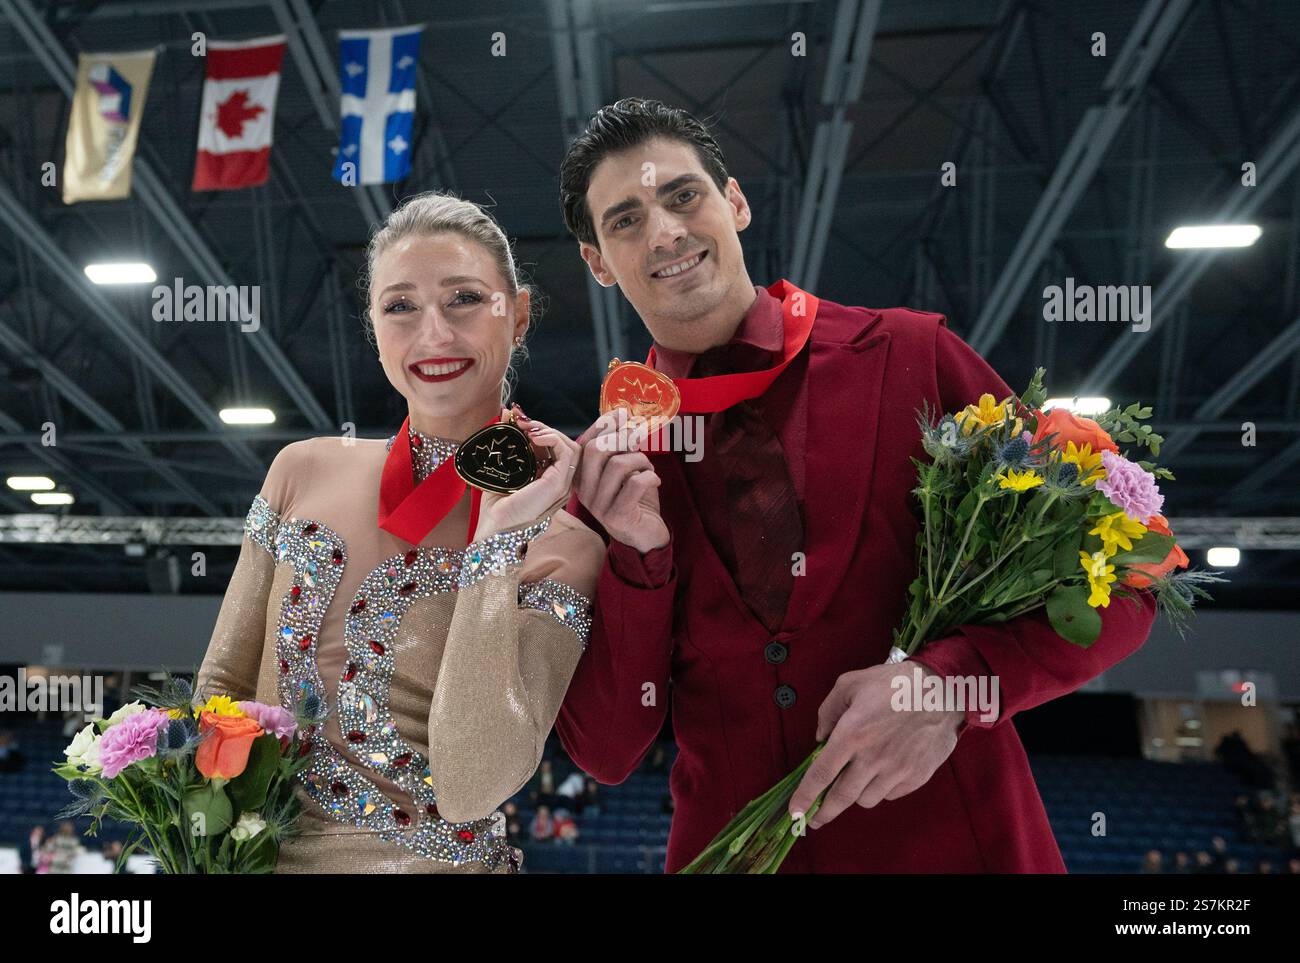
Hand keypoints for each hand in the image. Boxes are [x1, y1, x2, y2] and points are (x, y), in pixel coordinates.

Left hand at [472, 408, 580, 539]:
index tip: (520, 422)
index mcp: (548, 480)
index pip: (556, 448)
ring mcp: (562, 484)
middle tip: (523, 422)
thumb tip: (507, 413)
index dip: (541, 431)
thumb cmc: (496, 506)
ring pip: (571, 447)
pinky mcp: (559, 484)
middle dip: (546, 428)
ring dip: (551, 432)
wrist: (495, 528)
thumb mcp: (503, 467)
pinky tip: (534, 437)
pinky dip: (553, 439)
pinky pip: (567, 453)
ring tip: (529, 429)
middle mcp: (559, 483)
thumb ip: (508, 442)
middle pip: (566, 445)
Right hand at [574, 407, 669, 553]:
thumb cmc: (634, 499)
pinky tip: (654, 481)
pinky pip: (634, 483)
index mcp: (581, 478)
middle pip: (595, 451)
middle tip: (639, 439)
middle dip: (621, 438)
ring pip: (617, 465)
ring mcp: (598, 506)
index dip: (602, 425)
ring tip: (648, 468)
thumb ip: (620, 447)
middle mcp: (583, 492)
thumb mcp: (624, 469)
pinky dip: (649, 477)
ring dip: (640, 460)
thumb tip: (622, 415)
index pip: (583, 444)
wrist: (645, 536)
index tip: (622, 412)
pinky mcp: (617, 516)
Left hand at [787, 660, 963, 828]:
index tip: (795, 812)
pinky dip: (881, 789)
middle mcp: (873, 757)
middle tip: (816, 818)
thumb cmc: (894, 683)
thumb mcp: (851, 683)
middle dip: (824, 812)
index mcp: (852, 734)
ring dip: (856, 794)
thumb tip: (820, 738)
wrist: (942, 689)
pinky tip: (882, 772)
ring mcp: (897, 770)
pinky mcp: (916, 776)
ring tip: (857, 779)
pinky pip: (890, 794)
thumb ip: (828, 710)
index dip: (805, 796)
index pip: (821, 774)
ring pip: (866, 800)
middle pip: (842, 797)